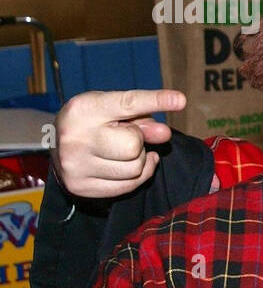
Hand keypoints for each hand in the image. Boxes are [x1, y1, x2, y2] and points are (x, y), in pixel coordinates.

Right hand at [51, 89, 185, 198]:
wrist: (56, 144)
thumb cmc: (94, 122)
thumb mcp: (115, 110)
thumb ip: (143, 117)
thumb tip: (164, 133)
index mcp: (84, 109)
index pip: (128, 104)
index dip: (156, 100)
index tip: (181, 100)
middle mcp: (75, 137)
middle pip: (134, 145)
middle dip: (138, 141)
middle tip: (124, 136)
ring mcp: (75, 165)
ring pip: (135, 169)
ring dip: (138, 160)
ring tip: (122, 150)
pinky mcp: (80, 187)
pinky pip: (128, 186)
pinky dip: (135, 177)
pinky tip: (123, 165)